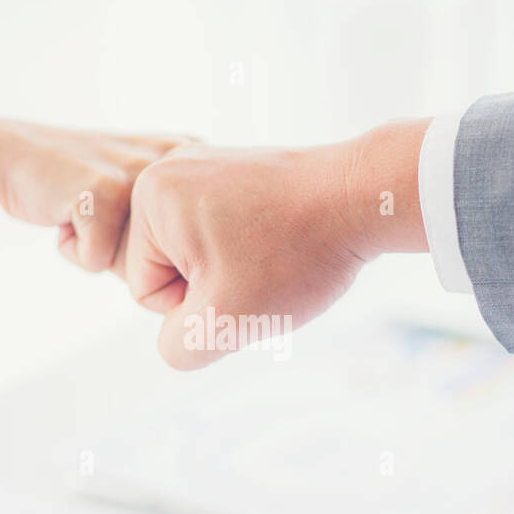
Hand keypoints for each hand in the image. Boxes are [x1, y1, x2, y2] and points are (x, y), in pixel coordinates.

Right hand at [0, 121, 187, 271]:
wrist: (14, 154)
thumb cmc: (85, 193)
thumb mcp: (146, 201)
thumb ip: (180, 232)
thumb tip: (185, 291)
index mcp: (190, 157)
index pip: (192, 245)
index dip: (150, 246)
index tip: (123, 211)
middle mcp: (173, 159)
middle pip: (167, 256)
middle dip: (127, 252)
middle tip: (101, 212)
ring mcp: (138, 174)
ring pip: (136, 264)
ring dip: (104, 252)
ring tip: (87, 213)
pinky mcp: (102, 193)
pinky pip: (96, 262)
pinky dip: (74, 251)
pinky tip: (65, 212)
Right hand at [122, 120, 429, 368]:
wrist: (366, 197)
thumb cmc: (294, 256)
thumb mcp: (223, 323)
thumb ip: (178, 348)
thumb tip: (179, 338)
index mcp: (149, 196)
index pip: (148, 292)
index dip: (198, 308)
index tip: (244, 280)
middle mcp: (171, 168)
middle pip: (174, 271)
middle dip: (218, 288)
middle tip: (266, 269)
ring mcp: (207, 164)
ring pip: (205, 257)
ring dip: (240, 273)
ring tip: (281, 256)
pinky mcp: (240, 169)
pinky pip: (231, 234)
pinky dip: (258, 250)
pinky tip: (290, 242)